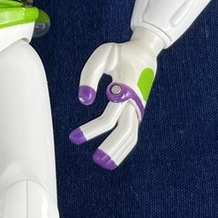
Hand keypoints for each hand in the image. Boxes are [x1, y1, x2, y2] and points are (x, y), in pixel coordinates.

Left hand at [69, 30, 162, 168]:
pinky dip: (124, 146)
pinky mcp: (137, 111)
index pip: (109, 117)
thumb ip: (89, 75)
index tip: (73, 137)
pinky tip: (112, 155)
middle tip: (96, 160)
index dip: (92, 129)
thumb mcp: (102, 55)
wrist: (144, 53)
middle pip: (125, 131)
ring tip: (103, 163)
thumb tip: (85, 101)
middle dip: (111, 147)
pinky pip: (132, 133)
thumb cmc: (119, 54)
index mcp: (125, 88)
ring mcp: (138, 108)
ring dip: (119, 151)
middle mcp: (134, 102)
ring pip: (132, 135)